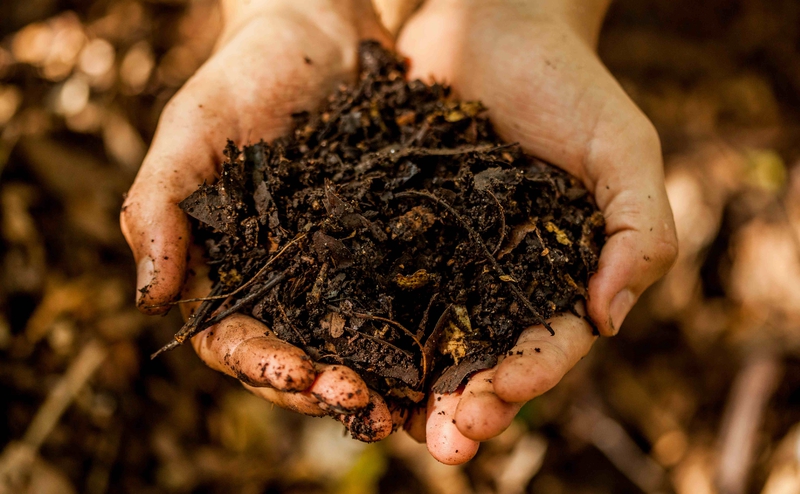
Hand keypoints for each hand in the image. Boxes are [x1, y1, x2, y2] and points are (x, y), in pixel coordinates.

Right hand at [120, 0, 397, 439]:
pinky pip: (403, 294)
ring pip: (353, 339)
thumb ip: (159, 207)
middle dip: (326, 386)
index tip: (300, 377)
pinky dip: (418, 328)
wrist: (317, 32)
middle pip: (299, 355)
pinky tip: (442, 350)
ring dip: (375, 376)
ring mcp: (339, 266)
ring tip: (405, 402)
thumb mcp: (192, 132)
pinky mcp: (387, 243)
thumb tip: (150, 301)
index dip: (262, 368)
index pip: (235, 343)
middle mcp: (285, 281)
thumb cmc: (242, 76)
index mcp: (230, 270)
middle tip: (365, 405)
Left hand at [397, 0, 677, 461]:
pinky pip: (376, 283)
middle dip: (465, 405)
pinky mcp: (392, 230)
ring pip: (425, 336)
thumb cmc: (568, 83)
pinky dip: (362, 324)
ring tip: (386, 420)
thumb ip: (637, 229)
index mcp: (558, 273)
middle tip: (440, 444)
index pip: (549, 343)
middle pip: (483, 357)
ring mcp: (442, 257)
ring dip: (408, 385)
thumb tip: (609, 318)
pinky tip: (341, 355)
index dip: (525, 379)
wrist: (492, 25)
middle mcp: (497, 278)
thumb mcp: (622, 149)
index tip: (492, 401)